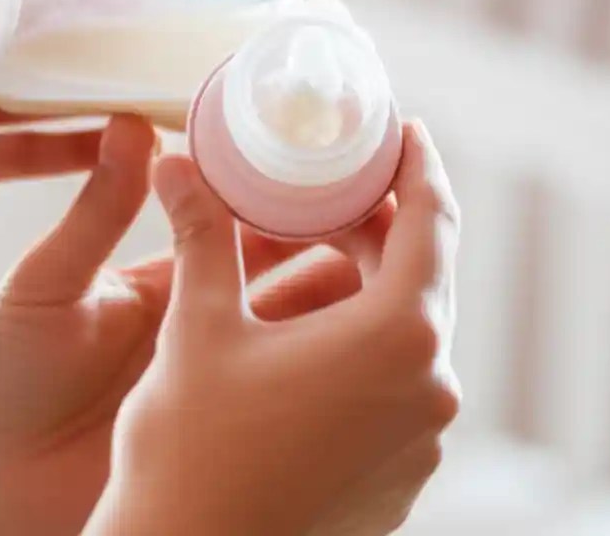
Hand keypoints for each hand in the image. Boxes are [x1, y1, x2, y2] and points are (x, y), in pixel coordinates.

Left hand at [0, 115, 388, 534]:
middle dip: (344, 248)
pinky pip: (293, 402)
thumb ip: (95, 215)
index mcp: (166, 283)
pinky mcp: (225, 436)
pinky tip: (368, 360)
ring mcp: (221, 385)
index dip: (291, 198)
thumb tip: (133, 125)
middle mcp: (204, 329)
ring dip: (351, 308)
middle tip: (387, 218)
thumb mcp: (46, 288)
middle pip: (295, 280)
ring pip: (309, 340)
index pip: (247, 229)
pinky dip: (333, 376)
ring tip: (396, 280)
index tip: (336, 166)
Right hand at [86, 122, 460, 535]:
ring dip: (377, 291)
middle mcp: (431, 387)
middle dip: (387, 227)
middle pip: (426, 278)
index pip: (434, 222)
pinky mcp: (404, 476)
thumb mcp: (196, 328)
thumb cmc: (190, 449)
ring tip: (321, 261)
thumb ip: (201, 235)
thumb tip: (176, 163)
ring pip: (414, 336)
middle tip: (339, 189)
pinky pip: (404, 388)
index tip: (405, 133)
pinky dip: (373, 350)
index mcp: (397, 336)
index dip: (421, 167)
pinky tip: (317, 342)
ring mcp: (424, 440)